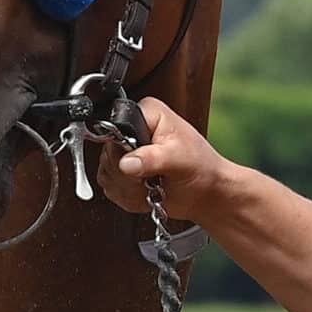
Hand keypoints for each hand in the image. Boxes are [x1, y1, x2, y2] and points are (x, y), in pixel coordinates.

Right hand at [98, 97, 229, 218]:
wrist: (205, 193)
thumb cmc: (201, 169)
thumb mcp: (180, 159)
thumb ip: (152, 159)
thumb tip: (126, 163)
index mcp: (146, 114)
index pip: (114, 128)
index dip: (124, 150)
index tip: (143, 163)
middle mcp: (131, 129)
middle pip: (108, 155)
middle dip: (130, 175)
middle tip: (152, 178)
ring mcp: (123, 151)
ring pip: (106, 174)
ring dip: (130, 189)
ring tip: (152, 185)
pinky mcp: (120, 171)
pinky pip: (109, 188)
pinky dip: (129, 197)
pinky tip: (146, 192)